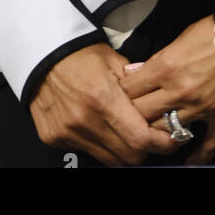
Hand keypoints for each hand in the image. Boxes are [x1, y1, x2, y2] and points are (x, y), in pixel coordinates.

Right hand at [28, 42, 183, 166]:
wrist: (42, 54)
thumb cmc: (81, 55)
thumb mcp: (114, 61)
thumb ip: (138, 84)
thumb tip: (161, 100)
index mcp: (104, 99)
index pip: (140, 138)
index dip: (161, 143)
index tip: (173, 138)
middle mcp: (85, 121)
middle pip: (127, 157)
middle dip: (144, 150)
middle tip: (151, 137)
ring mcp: (68, 133)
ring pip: (108, 159)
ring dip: (122, 150)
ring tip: (126, 133)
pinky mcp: (55, 139)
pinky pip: (87, 151)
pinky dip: (99, 144)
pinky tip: (100, 127)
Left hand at [119, 14, 214, 165]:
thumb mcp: (182, 37)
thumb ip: (157, 59)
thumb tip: (134, 73)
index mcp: (167, 67)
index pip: (130, 90)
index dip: (122, 94)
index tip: (122, 96)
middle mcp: (180, 91)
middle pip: (143, 114)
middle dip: (135, 115)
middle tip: (133, 115)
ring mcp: (203, 108)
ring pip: (167, 132)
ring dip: (160, 133)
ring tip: (155, 133)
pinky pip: (209, 146)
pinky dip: (199, 157)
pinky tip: (190, 162)